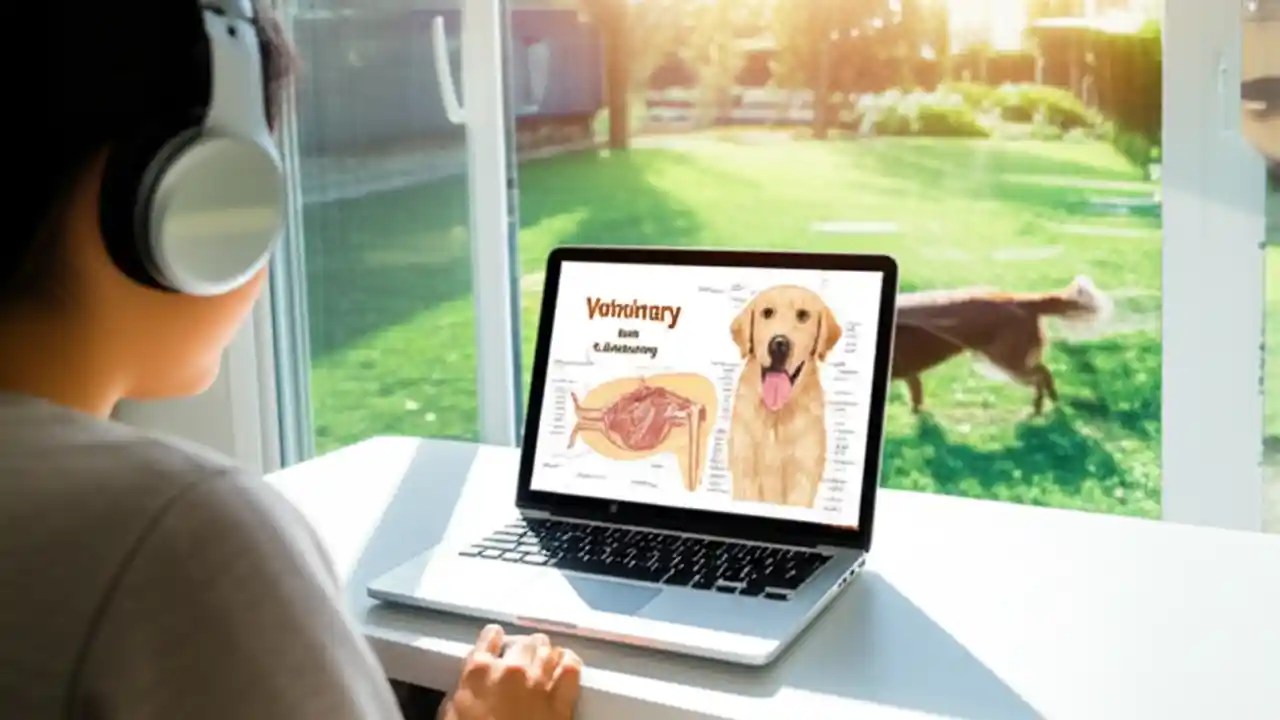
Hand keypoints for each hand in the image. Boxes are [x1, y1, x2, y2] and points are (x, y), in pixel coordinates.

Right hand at [438, 624, 582, 719]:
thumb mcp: (451, 715)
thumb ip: (463, 691)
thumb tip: (469, 684)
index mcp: (479, 672)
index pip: (489, 638)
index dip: (493, 638)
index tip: (496, 639)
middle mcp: (511, 670)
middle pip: (524, 643)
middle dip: (523, 648)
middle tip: (523, 656)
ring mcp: (539, 682)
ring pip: (548, 650)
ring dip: (545, 652)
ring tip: (545, 656)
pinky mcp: (561, 700)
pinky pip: (571, 668)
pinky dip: (569, 662)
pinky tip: (566, 663)